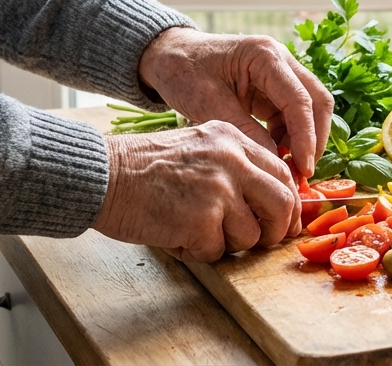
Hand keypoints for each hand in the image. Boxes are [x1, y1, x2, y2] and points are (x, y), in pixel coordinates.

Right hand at [93, 121, 301, 261]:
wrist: (102, 174)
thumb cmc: (144, 168)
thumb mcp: (200, 148)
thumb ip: (236, 167)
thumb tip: (272, 203)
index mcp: (233, 140)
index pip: (282, 173)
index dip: (289, 203)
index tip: (285, 222)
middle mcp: (232, 160)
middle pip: (282, 204)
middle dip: (276, 231)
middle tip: (261, 242)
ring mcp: (218, 189)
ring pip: (250, 235)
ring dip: (226, 244)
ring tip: (196, 231)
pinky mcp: (201, 219)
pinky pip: (215, 252)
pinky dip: (197, 252)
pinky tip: (175, 236)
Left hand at [138, 28, 332, 175]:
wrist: (169, 55)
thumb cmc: (183, 72)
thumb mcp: (207, 104)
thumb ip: (244, 131)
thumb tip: (275, 162)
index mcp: (265, 56)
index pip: (299, 100)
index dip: (306, 137)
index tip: (304, 169)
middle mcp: (281, 60)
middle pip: (318, 100)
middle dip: (314, 138)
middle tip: (303, 172)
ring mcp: (280, 72)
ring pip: (310, 108)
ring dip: (304, 138)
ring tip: (287, 168)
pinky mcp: (273, 87)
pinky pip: (292, 113)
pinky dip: (290, 136)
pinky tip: (276, 154)